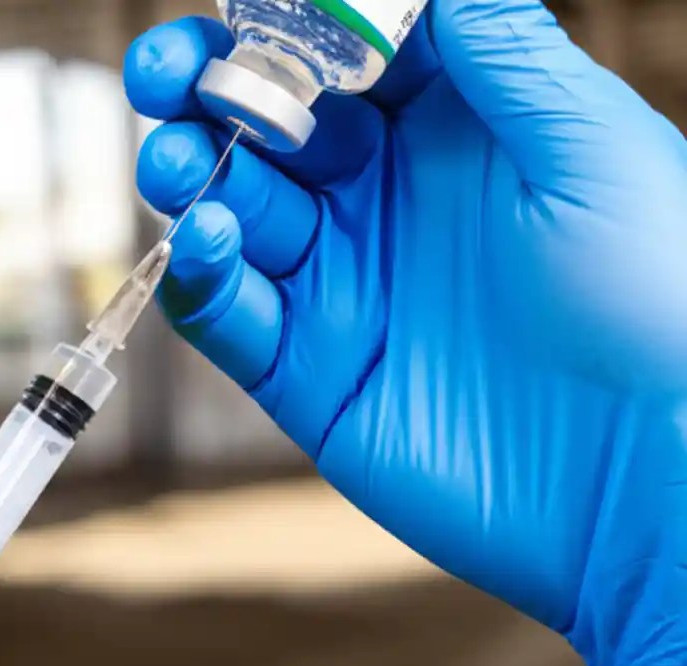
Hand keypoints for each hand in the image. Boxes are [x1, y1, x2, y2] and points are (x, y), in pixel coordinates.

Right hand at [125, 3, 686, 665]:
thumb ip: (501, 56)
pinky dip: (198, 272)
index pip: (345, 52)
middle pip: (269, 122)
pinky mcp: (303, 369)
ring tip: (179, 157)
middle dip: (206, 87)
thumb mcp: (594, 156)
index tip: (242, 7)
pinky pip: (224, 311)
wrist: (650, 482)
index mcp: (455, 134)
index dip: (287, 22)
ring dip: (189, 171)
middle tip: (165, 71)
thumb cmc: (660, 307)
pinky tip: (207, 237)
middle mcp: (386, 200)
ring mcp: (340, 284)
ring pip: (231, 208)